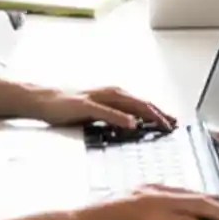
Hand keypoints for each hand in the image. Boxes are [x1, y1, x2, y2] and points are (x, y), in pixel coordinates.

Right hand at [32, 86, 174, 129]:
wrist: (44, 99)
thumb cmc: (71, 106)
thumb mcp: (98, 112)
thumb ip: (115, 117)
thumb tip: (134, 126)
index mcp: (116, 95)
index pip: (144, 104)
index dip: (161, 113)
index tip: (174, 123)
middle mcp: (112, 93)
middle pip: (142, 103)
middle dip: (161, 115)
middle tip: (174, 126)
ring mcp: (99, 98)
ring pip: (130, 105)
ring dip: (148, 114)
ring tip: (162, 124)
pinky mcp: (85, 105)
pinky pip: (107, 111)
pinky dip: (121, 117)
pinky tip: (132, 123)